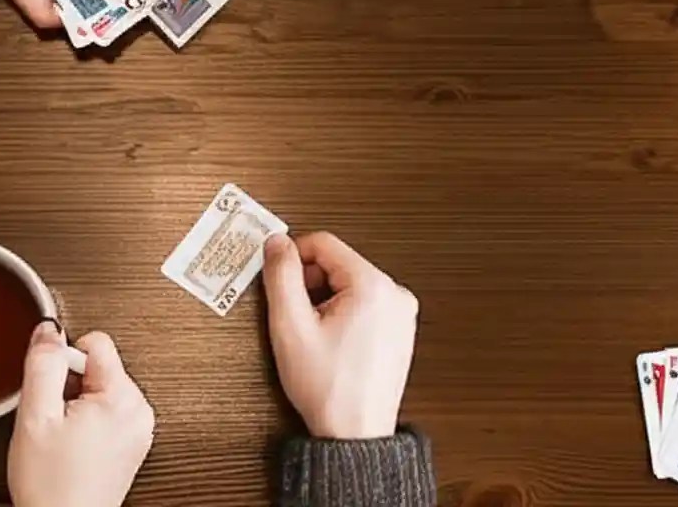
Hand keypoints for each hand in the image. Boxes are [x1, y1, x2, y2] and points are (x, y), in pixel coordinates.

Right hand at [8, 324, 154, 506]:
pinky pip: (106, 411)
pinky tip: (73, 445)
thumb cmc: (53, 486)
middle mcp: (139, 410)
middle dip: (69, 384)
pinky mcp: (131, 442)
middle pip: (98, 366)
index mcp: (122, 398)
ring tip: (63, 436)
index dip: (63, 358)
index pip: (96, 341)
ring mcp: (137, 428)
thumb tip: (49, 329)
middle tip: (54, 418)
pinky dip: (86, 421)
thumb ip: (42, 364)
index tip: (51, 387)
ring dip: (76, 404)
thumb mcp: (35, 417)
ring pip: (99, 388)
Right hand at [262, 232, 418, 438]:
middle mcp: (395, 294)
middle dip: (310, 284)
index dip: (293, 256)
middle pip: (338, 263)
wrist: (355, 434)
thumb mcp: (290, 327)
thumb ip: (280, 275)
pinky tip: (332, 344)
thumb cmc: (328, 390)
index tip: (278, 278)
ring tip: (315, 336)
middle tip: (297, 318)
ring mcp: (401, 313)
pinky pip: (364, 304)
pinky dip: (342, 314)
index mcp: (373, 286)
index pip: (324, 243)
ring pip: (349, 283)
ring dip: (325, 301)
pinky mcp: (399, 330)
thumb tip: (276, 242)